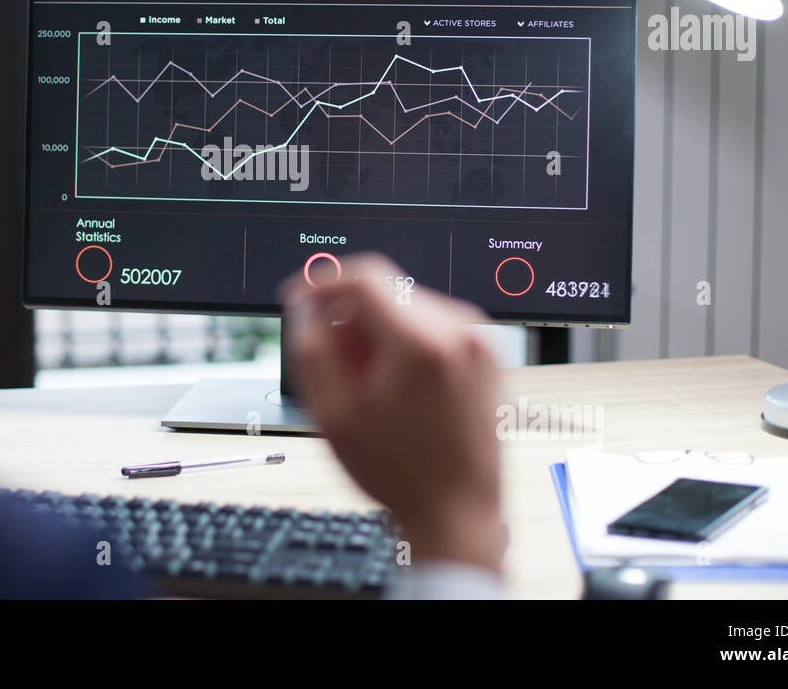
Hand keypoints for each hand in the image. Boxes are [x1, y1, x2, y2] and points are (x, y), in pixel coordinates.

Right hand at [280, 254, 502, 572]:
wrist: (459, 511)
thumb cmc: (401, 474)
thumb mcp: (334, 416)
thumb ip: (312, 352)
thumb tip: (305, 309)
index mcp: (422, 344)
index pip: (363, 277)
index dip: (321, 283)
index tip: (300, 300)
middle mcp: (459, 331)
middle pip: (386, 290)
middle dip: (349, 316)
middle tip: (334, 363)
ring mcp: (479, 340)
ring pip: (409, 304)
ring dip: (378, 329)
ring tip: (369, 383)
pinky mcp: (487, 352)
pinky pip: (434, 323)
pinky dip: (406, 340)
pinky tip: (396, 384)